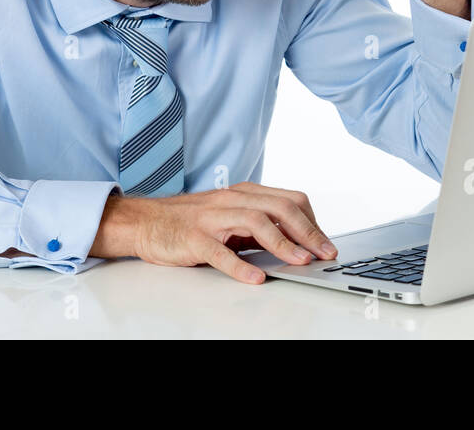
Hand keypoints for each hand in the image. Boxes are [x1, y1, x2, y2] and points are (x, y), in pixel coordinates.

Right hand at [89, 181, 337, 284]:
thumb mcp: (231, 218)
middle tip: (324, 254)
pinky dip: (241, 266)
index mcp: (244, 194)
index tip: (326, 244)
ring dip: (283, 244)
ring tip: (300, 261)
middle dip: (308, 232)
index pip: (290, 200)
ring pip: (256, 223)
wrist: (147, 222)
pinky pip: (220, 252)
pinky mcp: (194, 238)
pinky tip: (256, 278)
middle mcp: (231, 200)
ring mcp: (212, 218)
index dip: (313, 222)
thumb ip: (260, 226)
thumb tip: (297, 243)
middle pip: (280, 208)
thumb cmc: (191, 222)